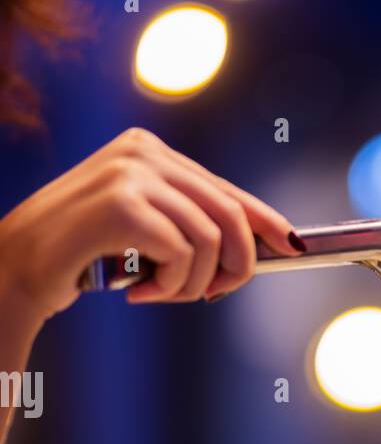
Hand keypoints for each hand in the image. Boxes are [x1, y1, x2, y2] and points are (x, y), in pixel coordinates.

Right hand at [0, 128, 301, 321]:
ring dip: (191, 284)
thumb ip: (187, 223)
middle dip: (235, 266)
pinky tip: (138, 292)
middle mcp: (143, 152)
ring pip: (210, 241)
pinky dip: (169, 287)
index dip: (263, 219)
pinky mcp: (123, 205)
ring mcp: (132, 174)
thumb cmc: (82, 253)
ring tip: (157, 292)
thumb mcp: (141, 228)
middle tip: (213, 295)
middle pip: (228, 215)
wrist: (19, 266)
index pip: (224, 188)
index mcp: (149, 149)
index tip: (290, 244)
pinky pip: (182, 256)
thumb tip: (253, 246)